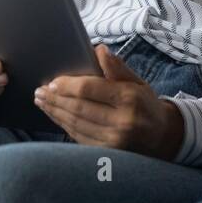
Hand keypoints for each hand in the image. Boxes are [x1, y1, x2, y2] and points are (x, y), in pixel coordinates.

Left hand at [34, 45, 183, 159]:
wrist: (162, 137)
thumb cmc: (146, 104)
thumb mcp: (137, 81)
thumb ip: (117, 67)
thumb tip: (98, 50)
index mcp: (129, 98)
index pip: (89, 89)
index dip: (67, 85)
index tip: (51, 81)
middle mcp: (122, 121)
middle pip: (78, 107)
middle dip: (55, 99)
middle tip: (39, 91)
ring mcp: (114, 140)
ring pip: (75, 123)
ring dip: (55, 112)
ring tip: (42, 102)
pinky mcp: (107, 152)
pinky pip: (79, 136)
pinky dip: (64, 125)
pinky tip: (55, 115)